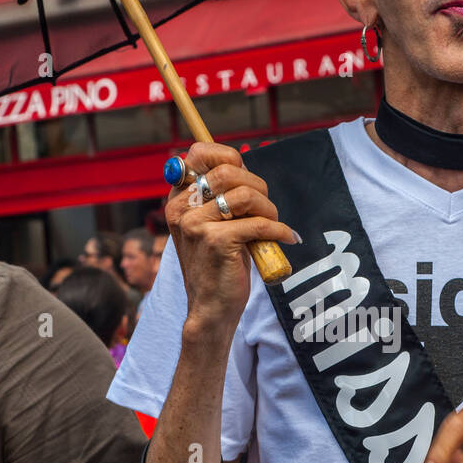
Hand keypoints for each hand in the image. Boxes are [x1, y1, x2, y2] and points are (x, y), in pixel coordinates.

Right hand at [166, 140, 297, 330]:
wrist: (210, 309)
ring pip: (244, 195)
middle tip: (267, 208)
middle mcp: (181, 208)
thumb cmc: (217, 265)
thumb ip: (219, 197)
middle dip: (258, 186)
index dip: (229, 156)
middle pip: (228, 171)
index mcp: (177, 200)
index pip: (198, 153)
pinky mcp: (215, 241)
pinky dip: (278, 229)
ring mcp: (195, 225)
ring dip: (268, 208)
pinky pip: (258, 223)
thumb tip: (243, 166)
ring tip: (274, 224)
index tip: (247, 176)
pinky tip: (285, 238)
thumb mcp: (211, 225)